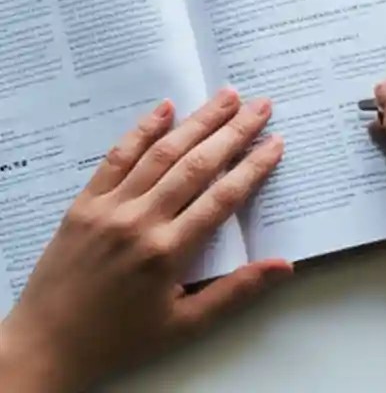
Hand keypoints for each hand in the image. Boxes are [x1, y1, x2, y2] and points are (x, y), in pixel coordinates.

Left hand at [0, 90, 289, 392]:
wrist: (47, 344)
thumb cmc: (121, 338)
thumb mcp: (185, 325)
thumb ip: (235, 292)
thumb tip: (284, 266)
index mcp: (169, 253)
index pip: (223, 198)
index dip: (253, 166)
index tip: (275, 141)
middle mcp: (140, 221)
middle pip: (197, 165)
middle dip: (233, 131)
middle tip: (261, 104)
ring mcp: (109, 208)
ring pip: (161, 154)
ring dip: (197, 122)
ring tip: (226, 96)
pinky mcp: (84, 204)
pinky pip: (116, 158)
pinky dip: (142, 130)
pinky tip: (165, 109)